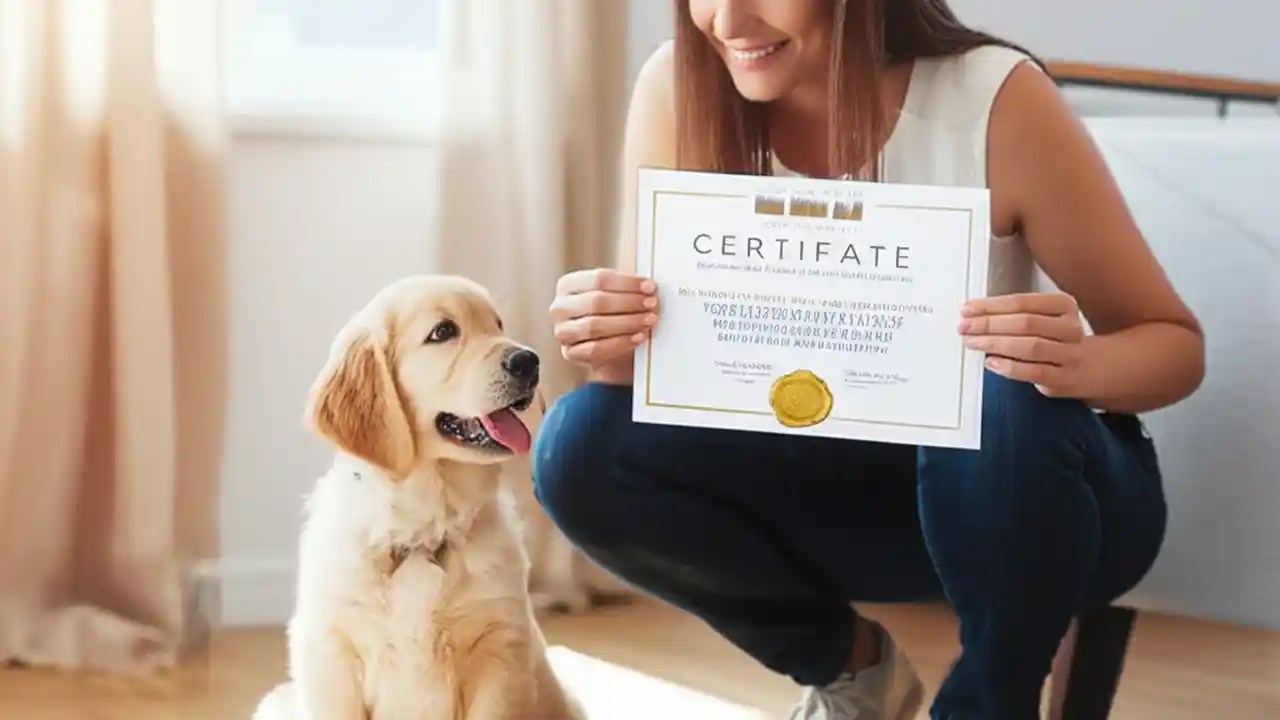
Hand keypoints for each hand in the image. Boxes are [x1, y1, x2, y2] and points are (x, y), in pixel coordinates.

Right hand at [549, 268, 658, 370]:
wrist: (608, 349)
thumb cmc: (612, 315)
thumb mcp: (616, 295)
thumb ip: (628, 287)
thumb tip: (649, 286)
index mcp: (568, 284)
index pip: (599, 279)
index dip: (627, 283)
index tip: (649, 287)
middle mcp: (560, 307)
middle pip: (597, 301)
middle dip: (629, 302)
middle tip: (652, 304)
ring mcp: (562, 332)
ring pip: (595, 325)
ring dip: (627, 322)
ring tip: (648, 320)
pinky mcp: (570, 354)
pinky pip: (596, 349)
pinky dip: (620, 343)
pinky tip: (637, 337)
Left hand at [958, 292, 1086, 396]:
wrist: (1098, 366)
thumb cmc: (1058, 339)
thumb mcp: (1046, 318)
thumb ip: (1016, 315)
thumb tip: (974, 314)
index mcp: (1064, 305)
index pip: (1022, 301)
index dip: (991, 305)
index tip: (967, 309)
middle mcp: (1071, 328)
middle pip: (1025, 323)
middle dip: (990, 324)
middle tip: (964, 326)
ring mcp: (1071, 354)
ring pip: (1031, 347)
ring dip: (996, 344)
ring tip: (972, 342)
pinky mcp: (1065, 379)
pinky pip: (1035, 372)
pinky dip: (1010, 367)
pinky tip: (991, 363)